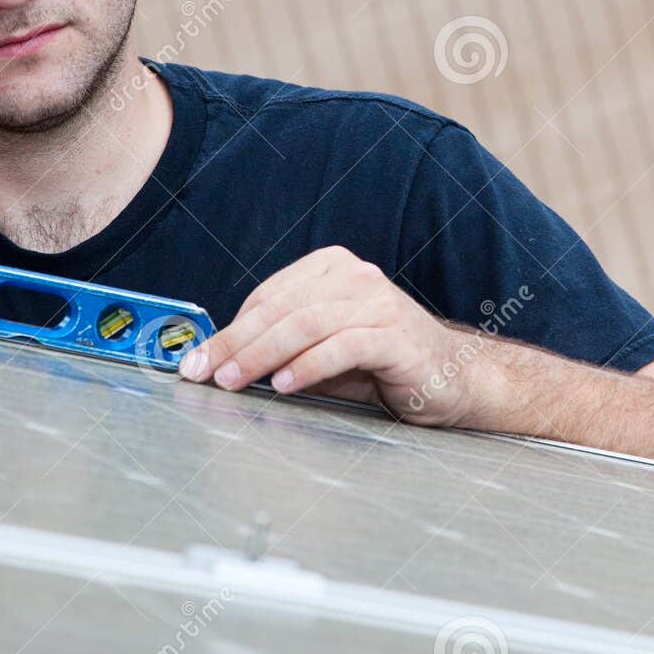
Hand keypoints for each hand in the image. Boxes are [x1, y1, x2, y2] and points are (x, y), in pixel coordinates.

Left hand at [177, 246, 495, 425]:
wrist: (455, 377)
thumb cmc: (383, 364)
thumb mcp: (323, 351)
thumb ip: (282, 349)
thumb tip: (222, 364)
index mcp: (332, 269)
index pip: (268, 296)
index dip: (229, 328)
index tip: (198, 359)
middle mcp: (354, 277)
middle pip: (281, 308)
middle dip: (234, 342)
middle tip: (204, 372)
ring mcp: (378, 302)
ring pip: (305, 324)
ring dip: (262, 355)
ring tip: (234, 381)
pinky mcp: (396, 335)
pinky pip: (343, 346)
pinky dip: (309, 366)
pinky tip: (285, 385)